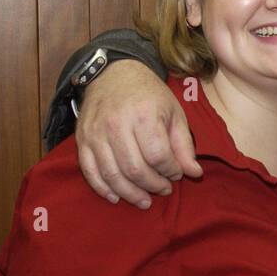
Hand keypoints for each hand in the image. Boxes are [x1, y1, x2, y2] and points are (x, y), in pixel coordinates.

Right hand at [75, 62, 201, 207]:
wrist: (114, 74)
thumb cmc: (149, 96)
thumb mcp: (174, 113)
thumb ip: (184, 145)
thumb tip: (194, 173)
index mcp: (143, 115)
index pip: (158, 156)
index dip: (170, 171)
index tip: (177, 174)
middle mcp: (116, 125)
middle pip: (135, 169)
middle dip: (153, 185)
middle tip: (163, 189)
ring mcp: (96, 133)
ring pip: (112, 175)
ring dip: (130, 193)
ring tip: (144, 200)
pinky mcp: (82, 140)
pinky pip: (89, 171)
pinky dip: (102, 189)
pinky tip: (116, 197)